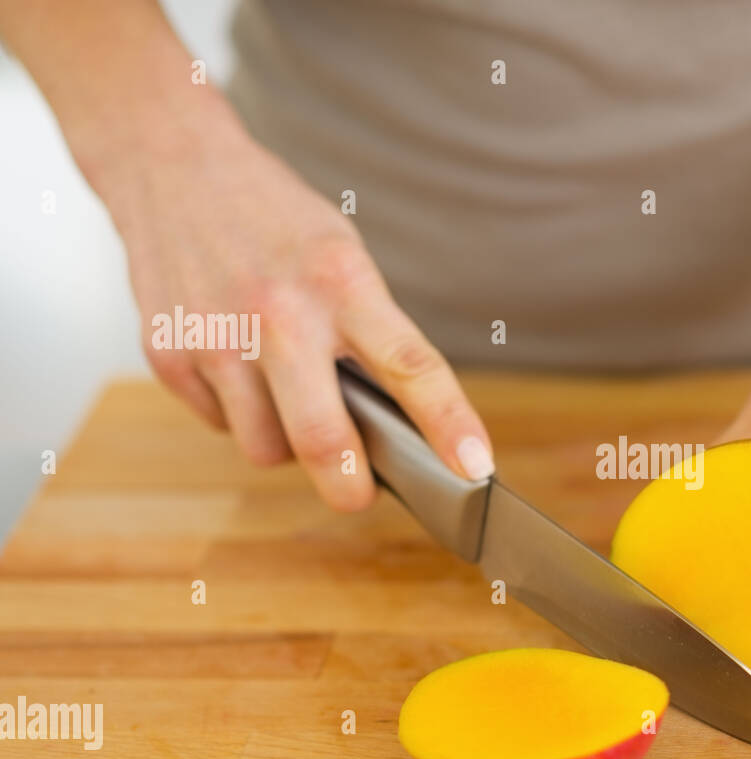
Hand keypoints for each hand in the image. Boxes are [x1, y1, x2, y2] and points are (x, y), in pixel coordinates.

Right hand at [106, 125, 492, 510]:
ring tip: (289, 400)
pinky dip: (240, 416)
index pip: (410, 367)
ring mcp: (218, 338)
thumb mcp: (344, 258)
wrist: (172, 168)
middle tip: (361, 492)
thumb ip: (369, 332)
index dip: (449, 424)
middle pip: (323, 439)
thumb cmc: (275, 220)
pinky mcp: (169, 355)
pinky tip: (241, 370)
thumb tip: (399, 424)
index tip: (475, 467)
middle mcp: (279, 314)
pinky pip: (221, 427)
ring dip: (288, 446)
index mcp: (340, 283)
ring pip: (267, 449)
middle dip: (350, 489)